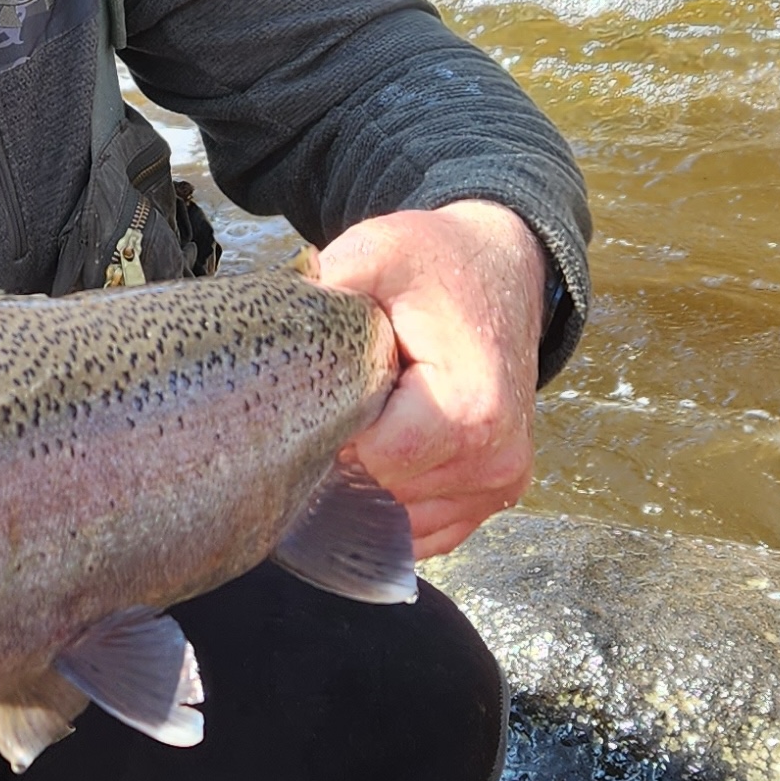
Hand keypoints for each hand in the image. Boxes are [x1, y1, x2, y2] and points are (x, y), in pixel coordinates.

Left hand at [312, 201, 545, 560]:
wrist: (503, 267)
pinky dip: (401, 501)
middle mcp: (494, 458)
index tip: (335, 395)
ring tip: (382, 418)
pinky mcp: (500, 491)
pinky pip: (430, 528)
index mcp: (468, 411)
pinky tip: (393, 453)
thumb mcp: (378, 252)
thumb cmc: (437, 263)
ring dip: (376, 480)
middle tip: (355, 402)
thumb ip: (328, 286)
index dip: (337, 435)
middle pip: (384, 494)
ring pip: (402, 517)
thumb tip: (276, 326)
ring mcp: (501, 480)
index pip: (372, 463)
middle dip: (354, 457)